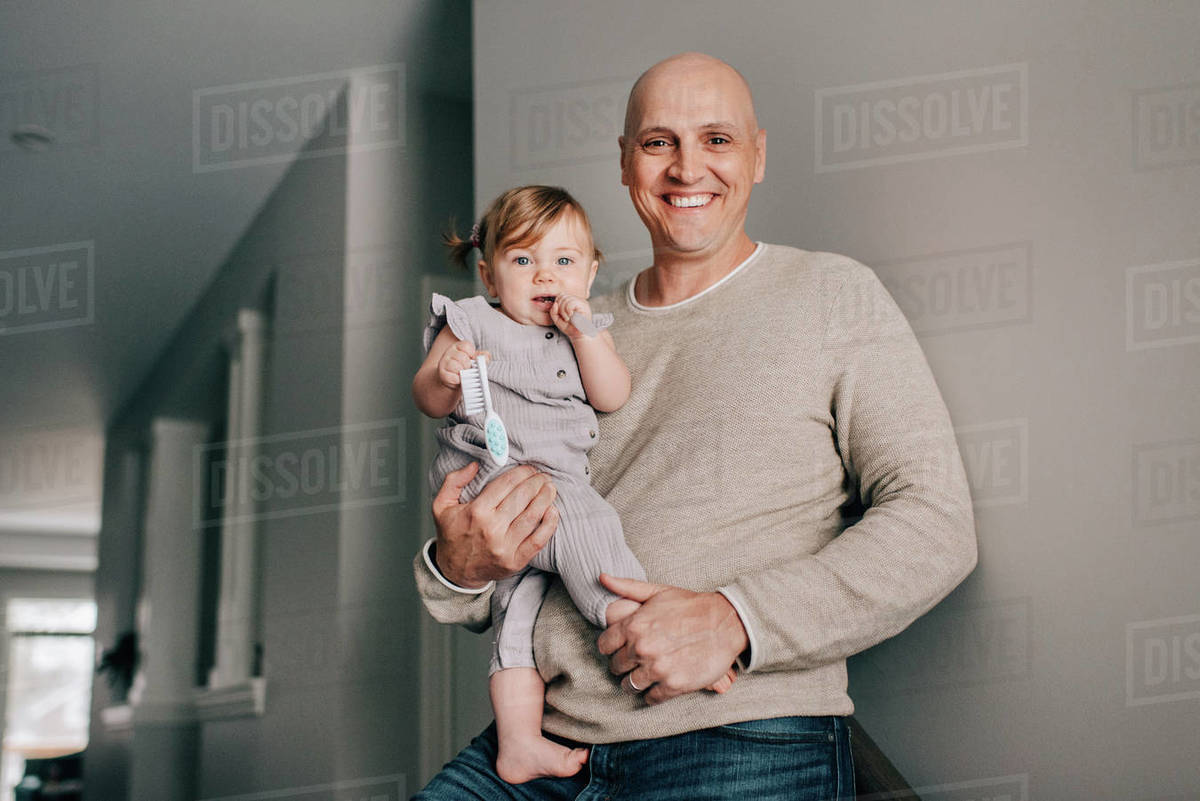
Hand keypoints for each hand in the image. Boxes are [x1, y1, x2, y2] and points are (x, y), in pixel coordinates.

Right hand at [431, 462, 558, 587]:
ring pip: (532, 516)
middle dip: (536, 482)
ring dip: (545, 498)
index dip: (522, 472)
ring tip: (550, 488)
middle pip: (522, 497)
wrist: (455, 571)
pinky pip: (538, 541)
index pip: (506, 484)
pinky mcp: (515, 561)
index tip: (529, 468)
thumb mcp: (441, 505)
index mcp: (476, 511)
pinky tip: (553, 511)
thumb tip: (475, 465)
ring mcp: (505, 547)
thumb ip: (454, 481)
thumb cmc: (452, 535)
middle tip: (543, 476)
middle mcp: (491, 529)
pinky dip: (549, 525)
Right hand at [437, 340, 489, 389]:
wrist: (453, 379)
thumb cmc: (465, 367)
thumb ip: (482, 357)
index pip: (466, 346)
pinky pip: (452, 377)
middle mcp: (450, 352)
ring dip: (463, 373)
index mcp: (459, 346)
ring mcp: (444, 362)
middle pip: (462, 357)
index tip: (472, 358)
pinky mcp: (442, 373)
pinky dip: (458, 380)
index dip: (471, 354)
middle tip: (468, 369)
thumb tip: (486, 358)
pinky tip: (459, 380)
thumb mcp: (474, 360)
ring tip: (464, 374)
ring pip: (456, 367)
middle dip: (468, 365)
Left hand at [549, 294, 590, 339]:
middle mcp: (577, 300)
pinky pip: (571, 303)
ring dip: (563, 311)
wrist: (579, 335)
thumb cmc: (569, 327)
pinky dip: (568, 311)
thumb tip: (555, 304)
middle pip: (562, 296)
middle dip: (559, 308)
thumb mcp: (557, 319)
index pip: (561, 295)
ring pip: (566, 299)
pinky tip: (570, 316)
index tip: (560, 313)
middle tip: (564, 317)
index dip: (557, 303)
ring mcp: (581, 301)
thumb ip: (553, 311)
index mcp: (572, 301)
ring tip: (567, 318)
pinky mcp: (584, 305)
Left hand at [596, 574, 747, 704]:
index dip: (611, 647)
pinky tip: (659, 685)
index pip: (604, 645)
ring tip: (644, 676)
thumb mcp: (658, 591)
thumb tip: (601, 577)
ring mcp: (657, 669)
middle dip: (622, 665)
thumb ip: (627, 587)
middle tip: (634, 662)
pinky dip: (652, 695)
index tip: (620, 648)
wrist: (725, 623)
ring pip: (630, 686)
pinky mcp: (674, 685)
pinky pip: (651, 698)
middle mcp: (642, 648)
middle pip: (616, 667)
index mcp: (634, 626)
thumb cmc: (691, 605)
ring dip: (635, 682)